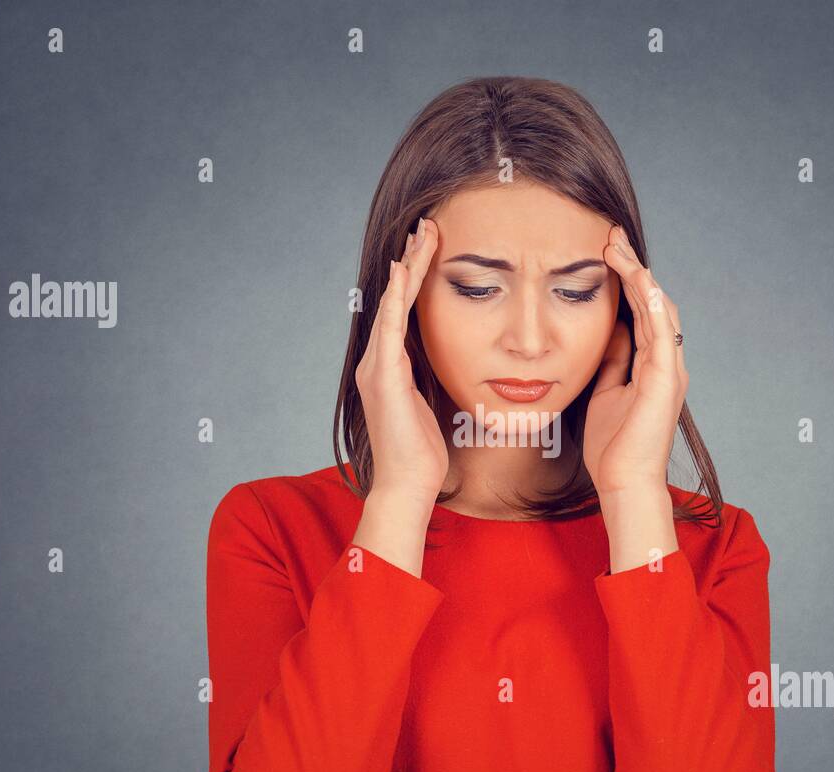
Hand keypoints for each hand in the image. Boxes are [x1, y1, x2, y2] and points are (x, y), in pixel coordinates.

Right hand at [354, 217, 447, 505]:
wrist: (407, 484)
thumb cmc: (424, 453)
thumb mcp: (434, 405)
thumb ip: (434, 380)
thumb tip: (458, 363)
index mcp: (390, 367)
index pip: (404, 311)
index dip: (416, 277)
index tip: (432, 247)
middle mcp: (377, 361)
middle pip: (396, 299)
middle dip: (412, 260)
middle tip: (427, 226)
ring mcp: (376, 367)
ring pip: (392, 304)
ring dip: (407, 268)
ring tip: (421, 235)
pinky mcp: (382, 376)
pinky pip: (389, 328)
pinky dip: (395, 297)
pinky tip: (402, 271)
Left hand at [583, 225, 687, 498]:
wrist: (624, 482)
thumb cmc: (614, 446)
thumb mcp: (606, 392)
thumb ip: (613, 362)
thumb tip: (610, 332)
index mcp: (652, 366)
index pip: (640, 311)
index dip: (626, 280)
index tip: (606, 252)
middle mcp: (666, 363)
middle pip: (652, 303)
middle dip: (633, 267)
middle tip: (611, 236)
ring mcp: (669, 371)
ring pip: (658, 311)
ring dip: (638, 276)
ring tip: (617, 247)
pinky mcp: (665, 382)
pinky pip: (661, 335)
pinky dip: (651, 306)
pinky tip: (640, 280)